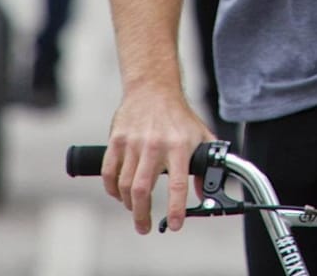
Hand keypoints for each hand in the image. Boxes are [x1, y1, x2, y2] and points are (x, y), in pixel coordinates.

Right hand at [102, 87, 213, 233]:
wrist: (154, 88)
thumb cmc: (180, 116)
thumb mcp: (201, 136)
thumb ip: (206, 164)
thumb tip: (207, 192)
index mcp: (179, 147)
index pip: (178, 185)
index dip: (176, 209)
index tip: (175, 225)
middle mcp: (155, 146)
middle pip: (142, 190)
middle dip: (142, 215)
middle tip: (145, 227)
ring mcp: (133, 143)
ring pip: (124, 185)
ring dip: (128, 204)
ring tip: (134, 210)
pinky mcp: (116, 140)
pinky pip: (109, 172)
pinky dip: (112, 188)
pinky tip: (119, 194)